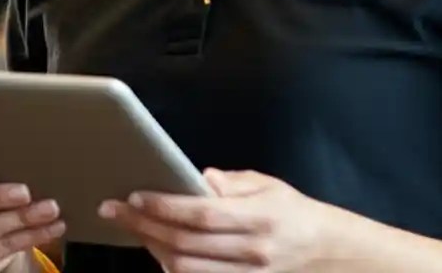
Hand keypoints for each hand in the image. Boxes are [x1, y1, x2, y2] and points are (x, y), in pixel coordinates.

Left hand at [98, 168, 336, 272]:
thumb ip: (234, 183)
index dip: (166, 206)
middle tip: (113, 208)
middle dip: (144, 225)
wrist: (328, 254)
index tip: (135, 195)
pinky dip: (171, 268)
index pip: (203, 214)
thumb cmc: (294, 213)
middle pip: (186, 244)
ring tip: (131, 226)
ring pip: (185, 269)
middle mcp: (251, 252)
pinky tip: (155, 250)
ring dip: (151, 248)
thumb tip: (199, 177)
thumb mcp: (270, 186)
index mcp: (259, 218)